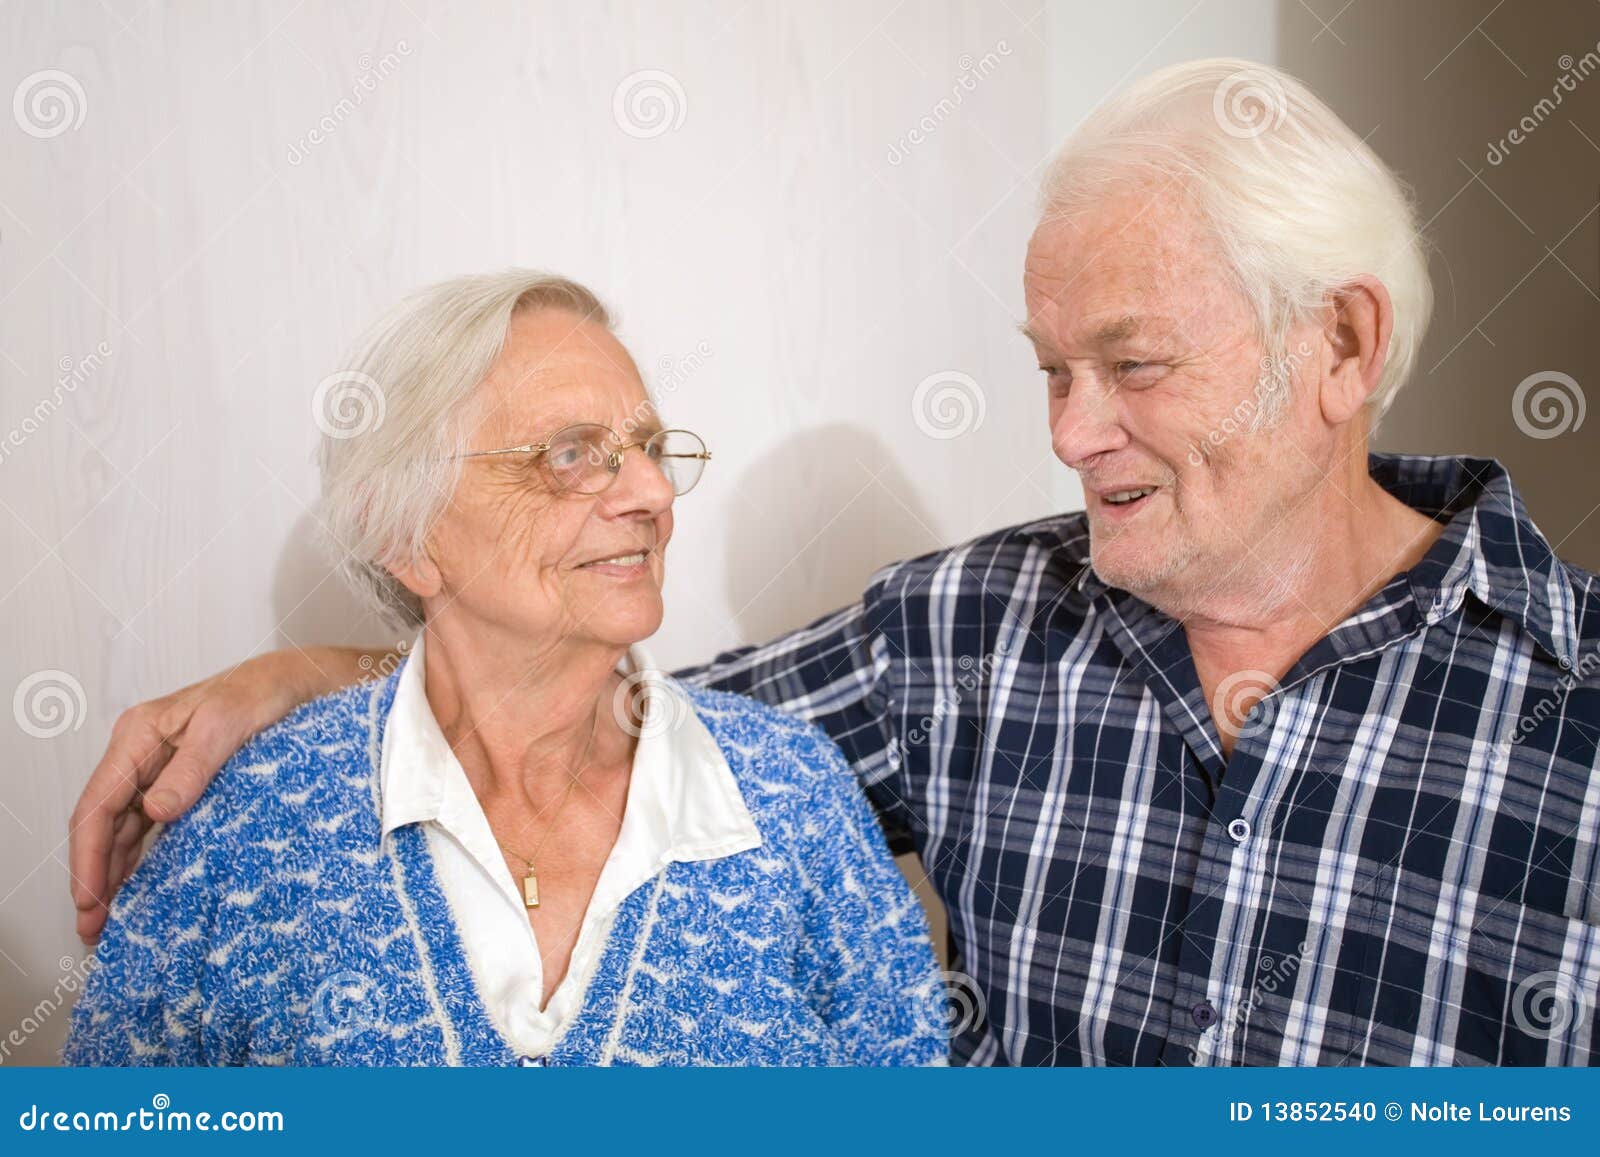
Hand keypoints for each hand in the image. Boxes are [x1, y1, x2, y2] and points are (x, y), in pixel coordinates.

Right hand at [68, 647, 381, 942]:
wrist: (299, 681)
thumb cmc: (263, 691)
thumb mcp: (227, 723)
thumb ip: (192, 768)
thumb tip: (157, 812)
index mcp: (139, 736)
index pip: (98, 804)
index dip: (89, 855)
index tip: (89, 898)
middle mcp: (142, 754)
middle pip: (104, 823)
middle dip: (94, 875)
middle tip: (92, 927)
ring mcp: (161, 769)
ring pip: (124, 830)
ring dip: (114, 873)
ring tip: (108, 920)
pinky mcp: (185, 782)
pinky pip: (151, 827)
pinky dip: (141, 859)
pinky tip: (141, 888)